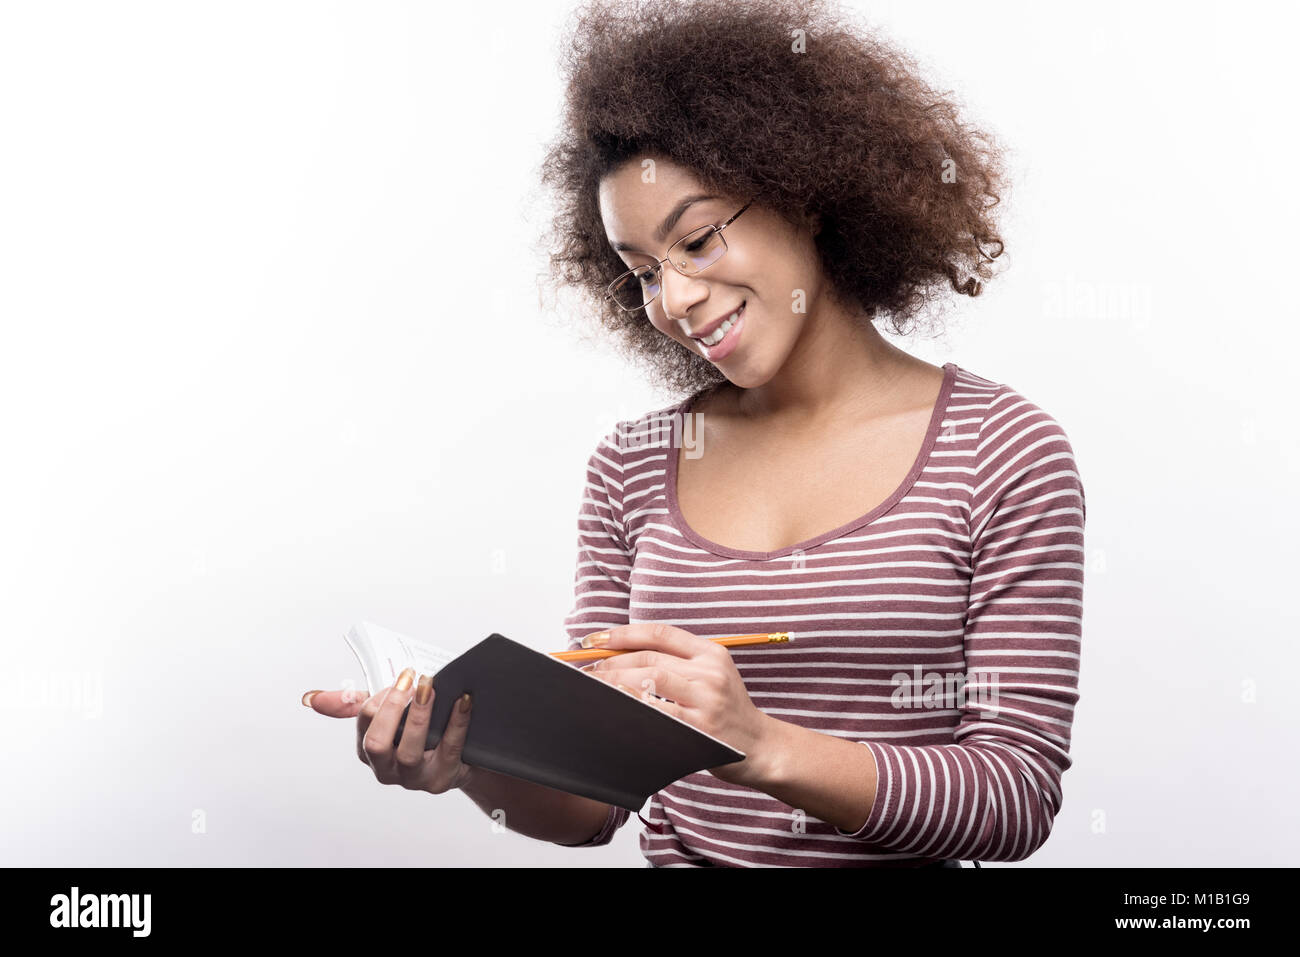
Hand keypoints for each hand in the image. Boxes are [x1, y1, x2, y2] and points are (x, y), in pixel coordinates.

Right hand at [301, 670, 473, 793]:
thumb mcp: (387, 714)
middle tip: (411, 678)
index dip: (383, 696)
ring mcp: (413, 778)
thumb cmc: (419, 731)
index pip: (364, 720)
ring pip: (410, 751)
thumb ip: (352, 703)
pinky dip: (456, 722)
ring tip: (432, 686)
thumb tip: (309, 698)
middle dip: (392, 708)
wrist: (463, 758)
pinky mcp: (441, 778)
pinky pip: (449, 749)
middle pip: (377, 742)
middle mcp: (386, 768)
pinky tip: (462, 700)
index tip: (403, 675)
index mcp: (367, 750)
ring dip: (421, 714)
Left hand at [579, 624, 777, 787]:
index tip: (593, 639)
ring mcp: (706, 700)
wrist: (761, 747)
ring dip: (615, 683)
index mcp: (711, 652)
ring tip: (592, 688)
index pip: (660, 633)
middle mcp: (710, 672)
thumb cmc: (727, 712)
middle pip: (649, 658)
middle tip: (585, 671)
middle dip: (610, 662)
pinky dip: (633, 707)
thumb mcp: (713, 676)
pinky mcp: (701, 728)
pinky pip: (658, 713)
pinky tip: (615, 708)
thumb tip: (621, 656)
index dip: (622, 633)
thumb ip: (678, 663)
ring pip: (650, 681)